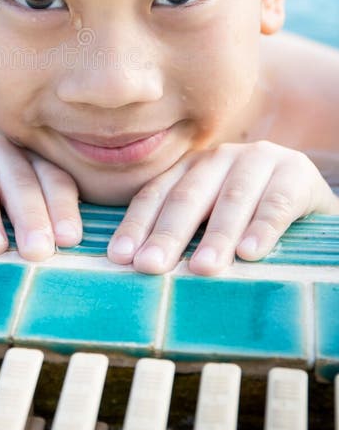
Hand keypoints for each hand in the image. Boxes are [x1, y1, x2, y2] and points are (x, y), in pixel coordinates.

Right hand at [0, 134, 81, 260]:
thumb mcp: (8, 226)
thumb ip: (31, 237)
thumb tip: (55, 269)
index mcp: (30, 162)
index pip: (54, 180)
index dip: (62, 208)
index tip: (68, 239)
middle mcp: (1, 150)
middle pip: (21, 180)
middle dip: (30, 216)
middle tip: (36, 251)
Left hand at [107, 140, 338, 275]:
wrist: (309, 200)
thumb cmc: (250, 218)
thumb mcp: (212, 219)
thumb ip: (183, 234)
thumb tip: (138, 271)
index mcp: (191, 167)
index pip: (156, 194)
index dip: (137, 225)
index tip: (119, 258)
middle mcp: (220, 158)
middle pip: (187, 197)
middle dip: (167, 234)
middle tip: (149, 267)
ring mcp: (259, 160)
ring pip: (231, 199)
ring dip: (215, 237)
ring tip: (201, 270)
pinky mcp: (297, 172)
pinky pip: (277, 202)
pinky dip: (263, 228)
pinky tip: (250, 254)